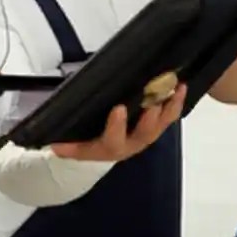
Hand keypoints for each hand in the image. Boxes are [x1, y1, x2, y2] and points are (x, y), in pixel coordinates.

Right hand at [49, 84, 186, 161]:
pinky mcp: (155, 126)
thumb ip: (67, 146)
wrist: (102, 150)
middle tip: (154, 101)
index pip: (113, 141)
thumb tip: (54, 145)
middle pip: (143, 135)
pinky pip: (168, 116)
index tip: (119, 109)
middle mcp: (130, 145)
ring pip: (160, 126)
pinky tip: (182, 86)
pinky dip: (176, 102)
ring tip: (175, 89)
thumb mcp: (74, 145)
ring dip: (169, 108)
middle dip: (150, 119)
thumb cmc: (87, 141)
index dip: (117, 127)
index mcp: (108, 148)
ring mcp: (145, 136)